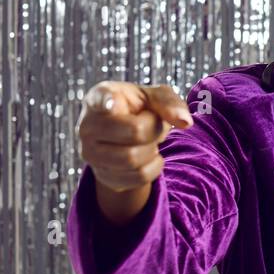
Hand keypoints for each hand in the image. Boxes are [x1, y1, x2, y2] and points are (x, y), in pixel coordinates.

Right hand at [77, 81, 193, 223]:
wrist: (125, 138)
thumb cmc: (139, 109)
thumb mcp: (155, 97)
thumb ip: (170, 102)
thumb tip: (185, 122)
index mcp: (101, 96)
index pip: (100, 99)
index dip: (106, 101)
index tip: (111, 103)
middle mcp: (88, 125)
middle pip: (135, 132)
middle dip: (155, 130)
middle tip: (153, 125)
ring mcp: (90, 152)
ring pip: (134, 158)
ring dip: (153, 150)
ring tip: (148, 141)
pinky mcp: (102, 175)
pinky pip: (139, 176)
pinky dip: (153, 167)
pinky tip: (147, 156)